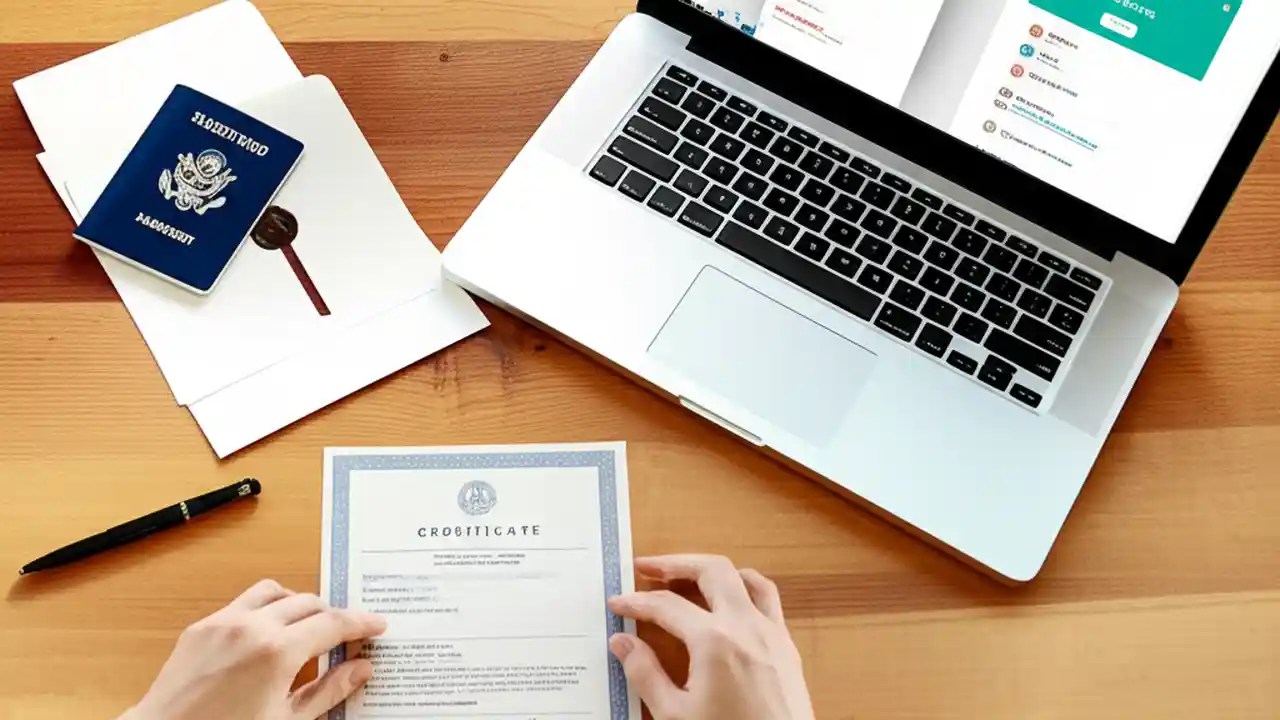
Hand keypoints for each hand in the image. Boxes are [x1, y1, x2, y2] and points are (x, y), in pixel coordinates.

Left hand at [120, 580, 386, 719]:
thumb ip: (329, 691)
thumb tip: (362, 669)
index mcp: (278, 651)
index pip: (334, 623)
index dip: (361, 623)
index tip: (377, 625)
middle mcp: (251, 626)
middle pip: (308, 603)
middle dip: (331, 616)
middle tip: (346, 635)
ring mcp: (223, 622)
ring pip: (274, 592)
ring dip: (296, 604)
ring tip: (307, 628)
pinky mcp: (201, 627)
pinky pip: (242, 603)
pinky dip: (264, 610)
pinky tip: (267, 635)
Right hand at [608, 555, 813, 719]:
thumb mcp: (675, 715)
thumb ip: (645, 674)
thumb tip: (622, 642)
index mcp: (715, 641)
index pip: (666, 605)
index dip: (636, 601)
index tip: (618, 603)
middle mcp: (747, 625)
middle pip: (710, 570)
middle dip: (676, 563)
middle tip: (648, 569)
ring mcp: (772, 633)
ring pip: (745, 576)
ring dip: (713, 571)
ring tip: (687, 578)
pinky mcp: (787, 646)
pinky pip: (767, 599)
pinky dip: (743, 588)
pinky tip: (727, 602)